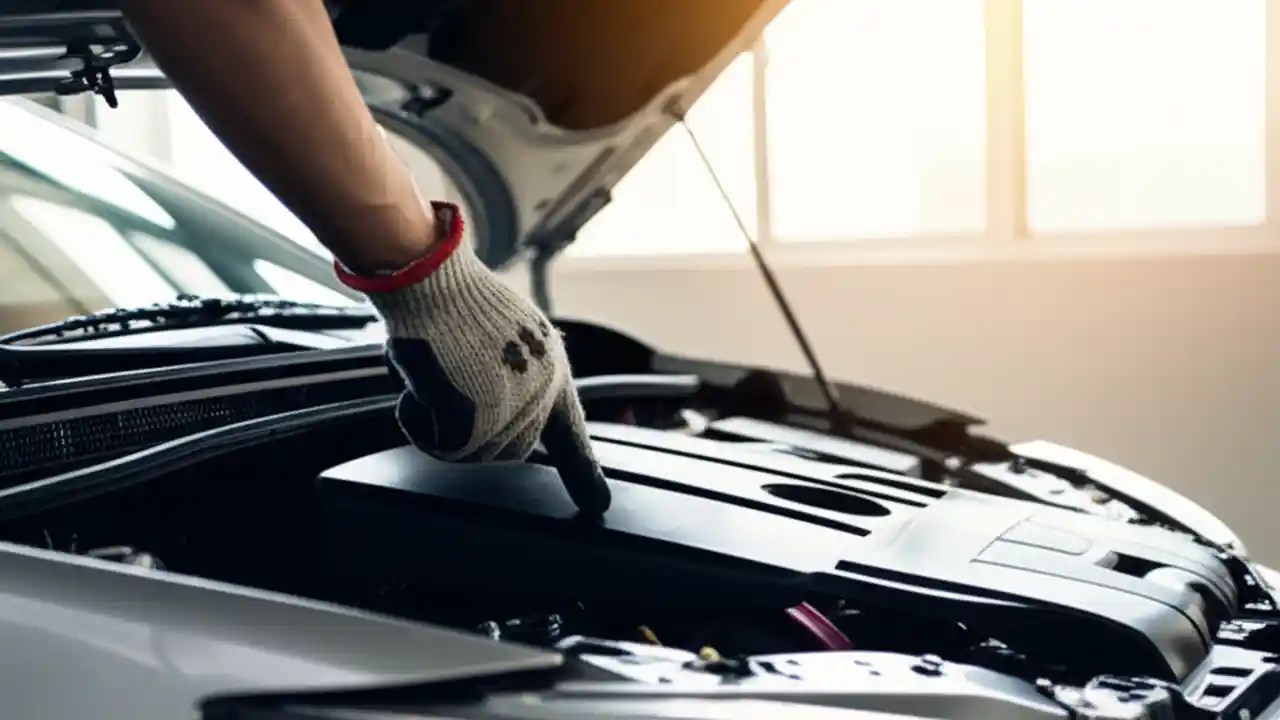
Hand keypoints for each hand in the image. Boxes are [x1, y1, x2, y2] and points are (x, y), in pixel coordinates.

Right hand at [339, 204, 611, 516]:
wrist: (433, 279)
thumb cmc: (456, 302)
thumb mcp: (504, 338)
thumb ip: (512, 378)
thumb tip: (492, 415)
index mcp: (552, 372)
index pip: (571, 434)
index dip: (582, 473)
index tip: (597, 504)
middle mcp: (540, 396)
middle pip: (504, 450)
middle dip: (471, 430)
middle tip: (449, 385)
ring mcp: (509, 411)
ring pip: (468, 453)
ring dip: (439, 420)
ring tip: (435, 373)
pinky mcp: (474, 421)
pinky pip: (437, 445)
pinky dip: (416, 419)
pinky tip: (418, 384)